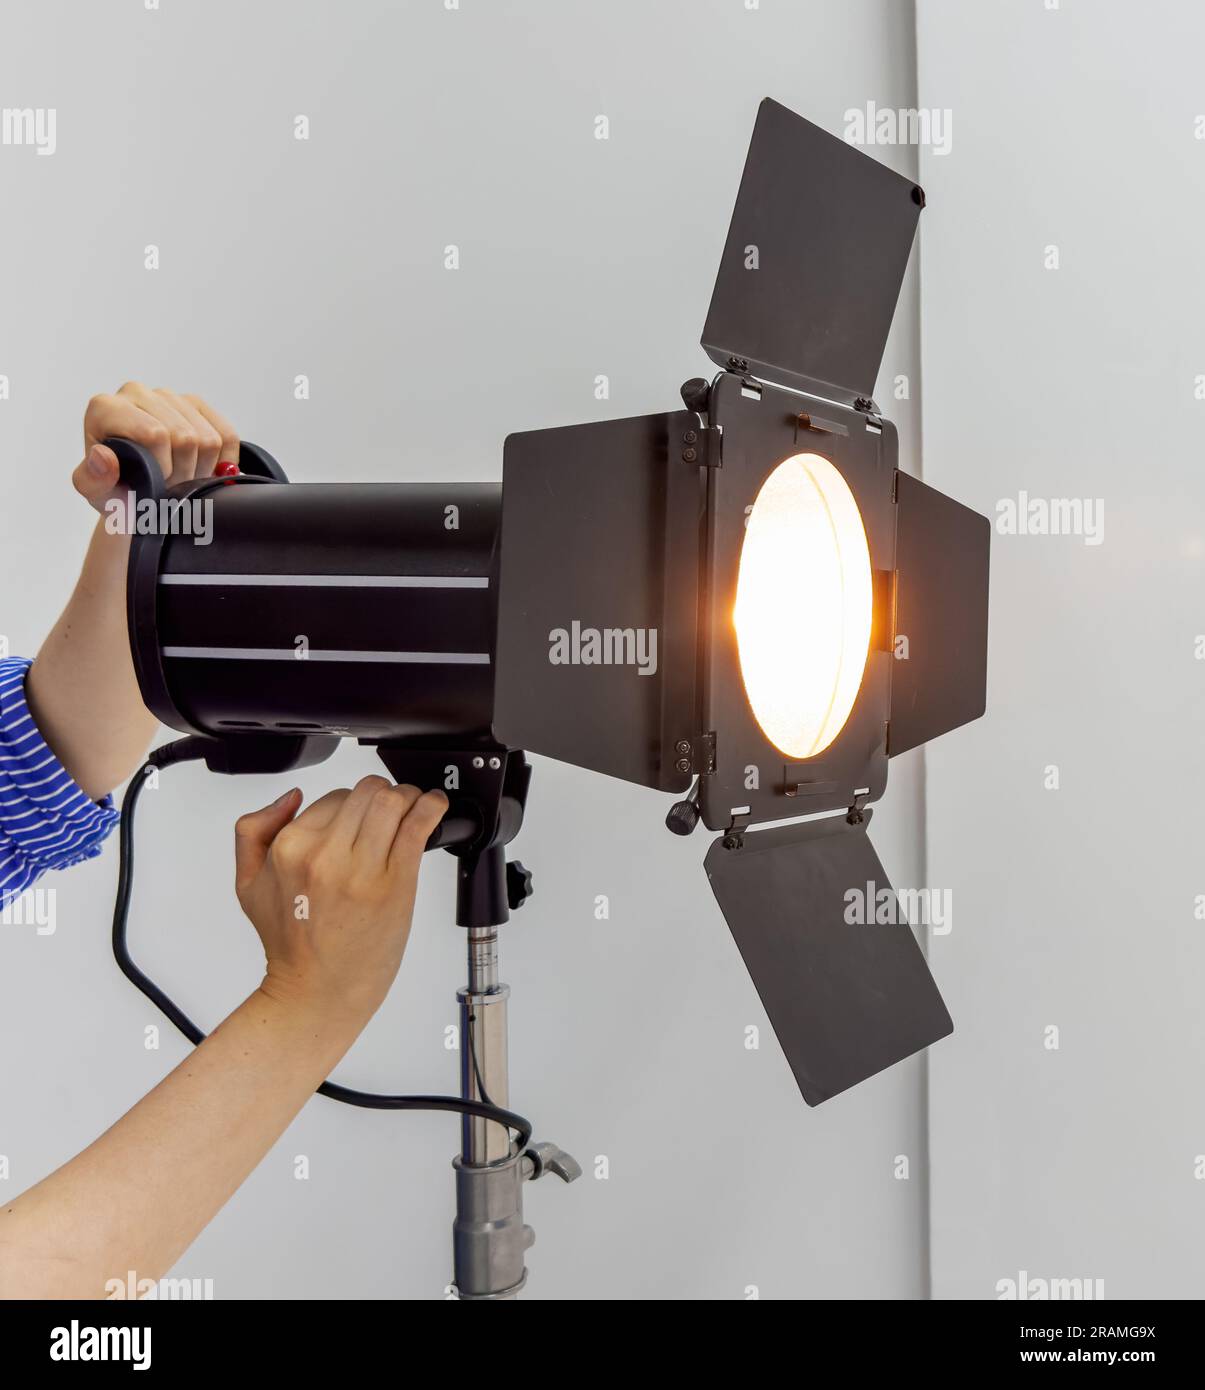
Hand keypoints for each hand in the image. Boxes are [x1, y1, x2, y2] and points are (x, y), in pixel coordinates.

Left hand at [72, 381, 239, 511]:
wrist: (137, 496)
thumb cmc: (116, 492)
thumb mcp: (98, 495)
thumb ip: (93, 480)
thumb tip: (103, 456)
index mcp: (105, 408)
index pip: (154, 434)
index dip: (161, 468)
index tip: (152, 484)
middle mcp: (135, 392)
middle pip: (185, 436)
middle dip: (182, 472)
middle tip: (167, 487)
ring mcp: (168, 396)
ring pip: (209, 439)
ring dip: (201, 470)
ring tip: (180, 478)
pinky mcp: (196, 405)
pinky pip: (227, 435)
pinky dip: (224, 462)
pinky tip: (204, 470)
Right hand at [233, 776, 449, 1028]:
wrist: (316, 991)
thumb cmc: (292, 942)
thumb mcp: (249, 884)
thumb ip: (255, 831)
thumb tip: (291, 797)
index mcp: (289, 848)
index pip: (332, 797)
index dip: (351, 806)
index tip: (361, 821)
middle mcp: (324, 853)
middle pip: (366, 791)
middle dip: (383, 795)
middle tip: (391, 811)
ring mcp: (361, 868)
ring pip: (393, 800)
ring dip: (409, 797)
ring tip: (413, 808)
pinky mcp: (394, 882)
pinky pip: (418, 825)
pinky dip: (431, 807)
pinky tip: (434, 807)